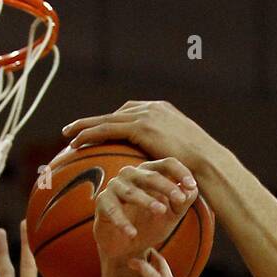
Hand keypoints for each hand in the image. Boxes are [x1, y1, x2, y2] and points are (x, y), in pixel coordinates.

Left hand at [63, 100, 217, 174]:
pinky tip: (76, 142)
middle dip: (96, 120)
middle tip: (77, 129)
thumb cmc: (200, 168)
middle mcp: (153, 108)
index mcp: (163, 112)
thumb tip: (166, 168)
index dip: (114, 121)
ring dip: (85, 125)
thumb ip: (169, 154)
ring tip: (68, 135)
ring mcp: (147, 115)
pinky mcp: (141, 126)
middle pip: (116, 113)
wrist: (208, 163)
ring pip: (107, 119)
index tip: (102, 128)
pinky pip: (108, 129)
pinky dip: (90, 134)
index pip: (132, 112)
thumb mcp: (183, 155)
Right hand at [93, 159, 197, 260]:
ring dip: (146, 200)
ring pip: (131, 191)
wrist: (128, 247)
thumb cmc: (150, 225)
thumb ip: (183, 202)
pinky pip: (112, 209)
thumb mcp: (171, 215)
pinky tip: (132, 233)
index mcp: (149, 173)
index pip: (166, 164)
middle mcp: (131, 175)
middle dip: (166, 186)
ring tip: (160, 211)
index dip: (180, 173)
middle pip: (149, 175)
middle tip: (180, 199)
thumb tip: (192, 189)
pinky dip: (122, 222)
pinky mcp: (102, 203)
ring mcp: (115, 187)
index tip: (192, 185)